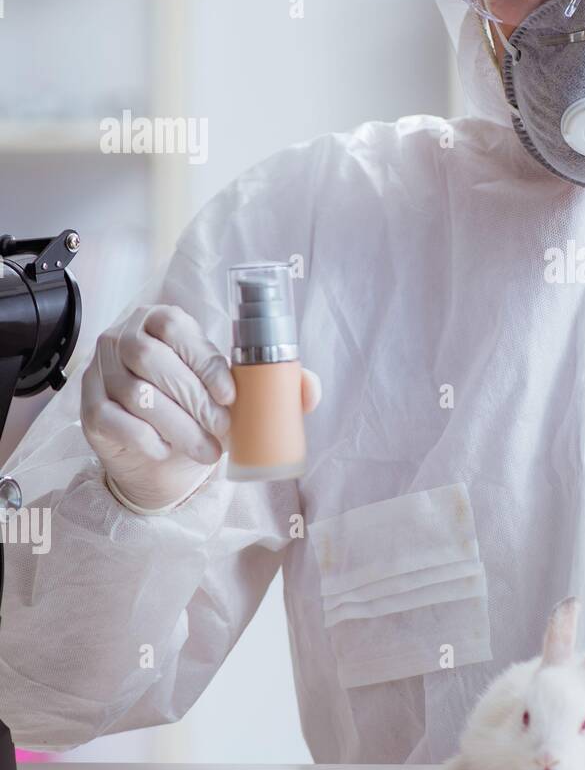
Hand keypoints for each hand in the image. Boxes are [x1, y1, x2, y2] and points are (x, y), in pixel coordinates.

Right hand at [82, 304, 321, 511]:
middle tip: (223, 429)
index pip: (176, 329)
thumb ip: (275, 384)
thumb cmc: (202, 406)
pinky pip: (113, 420)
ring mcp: (100, 373)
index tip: (232, 396)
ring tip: (207, 451)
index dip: (205, 362)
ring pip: (136, 395)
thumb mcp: (237, 390)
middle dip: (194, 399)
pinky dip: (145, 438)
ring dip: (177, 426)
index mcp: (160, 319)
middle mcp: (122, 338)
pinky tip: (166, 450)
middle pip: (152, 361)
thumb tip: (311, 388)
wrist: (163, 449)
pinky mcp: (89, 409)